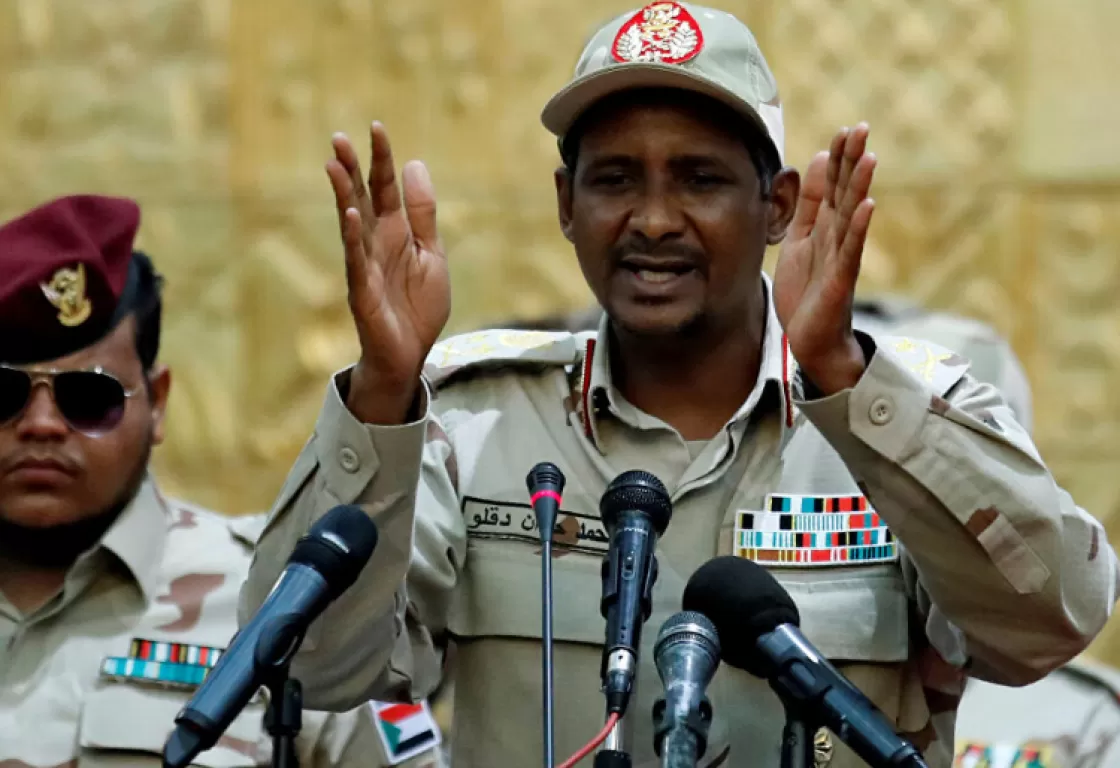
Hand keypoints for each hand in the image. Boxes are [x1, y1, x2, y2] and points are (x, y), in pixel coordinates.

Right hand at [326, 123, 450, 423]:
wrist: (410, 355)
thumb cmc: (418, 306)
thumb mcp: (431, 253)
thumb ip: (423, 213)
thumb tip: (416, 164)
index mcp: (395, 232)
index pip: (385, 188)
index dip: (382, 159)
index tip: (376, 127)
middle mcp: (376, 243)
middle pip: (362, 198)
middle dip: (351, 168)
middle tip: (339, 137)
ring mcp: (365, 265)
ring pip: (352, 223)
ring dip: (343, 193)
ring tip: (334, 164)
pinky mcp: (362, 290)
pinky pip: (356, 259)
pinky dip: (352, 237)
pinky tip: (349, 213)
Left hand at [773, 123, 876, 395]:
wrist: (810, 339)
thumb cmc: (806, 291)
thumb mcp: (798, 239)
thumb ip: (808, 204)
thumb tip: (819, 161)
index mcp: (824, 227)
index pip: (833, 185)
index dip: (838, 158)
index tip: (845, 129)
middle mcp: (837, 237)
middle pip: (845, 192)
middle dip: (852, 161)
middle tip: (861, 128)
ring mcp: (841, 256)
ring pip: (852, 215)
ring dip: (861, 186)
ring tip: (870, 157)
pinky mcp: (841, 278)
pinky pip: (852, 249)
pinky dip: (860, 227)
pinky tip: (868, 205)